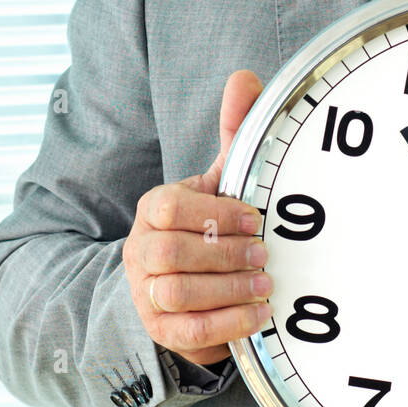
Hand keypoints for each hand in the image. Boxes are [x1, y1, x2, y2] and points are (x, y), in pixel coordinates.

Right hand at [123, 69, 270, 366]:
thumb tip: (245, 76)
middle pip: (170, 252)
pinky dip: (226, 324)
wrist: (186, 286)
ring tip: (266, 285)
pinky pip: (185, 330)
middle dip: (224, 255)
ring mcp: (146, 292)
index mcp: (155, 208)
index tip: (256, 219)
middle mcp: (142, 249)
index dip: (214, 213)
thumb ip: (234, 133)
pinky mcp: (160, 330)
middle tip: (265, 255)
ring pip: (175, 293)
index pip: (169, 208)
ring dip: (227, 290)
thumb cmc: (209, 225)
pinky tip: (259, 316)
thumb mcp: (221, 181)